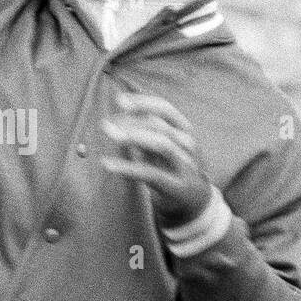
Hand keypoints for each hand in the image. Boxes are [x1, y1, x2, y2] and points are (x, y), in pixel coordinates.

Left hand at [99, 92, 213, 226]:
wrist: (194, 199)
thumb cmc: (170, 164)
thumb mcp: (160, 142)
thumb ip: (143, 127)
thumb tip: (115, 112)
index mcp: (183, 129)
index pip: (165, 109)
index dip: (143, 102)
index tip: (119, 100)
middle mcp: (188, 144)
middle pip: (160, 126)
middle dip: (132, 122)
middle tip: (105, 124)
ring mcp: (186, 165)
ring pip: (162, 144)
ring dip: (134, 138)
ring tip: (111, 137)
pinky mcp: (177, 185)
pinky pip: (151, 173)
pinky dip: (127, 167)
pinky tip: (107, 165)